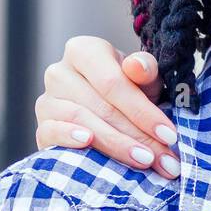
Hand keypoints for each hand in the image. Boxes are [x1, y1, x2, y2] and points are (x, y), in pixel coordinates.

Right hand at [35, 36, 179, 177]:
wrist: (109, 110)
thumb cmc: (130, 89)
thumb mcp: (144, 78)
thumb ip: (145, 70)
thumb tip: (137, 67)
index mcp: (85, 51)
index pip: (114, 82)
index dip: (143, 110)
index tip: (169, 134)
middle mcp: (59, 72)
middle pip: (102, 106)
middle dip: (138, 135)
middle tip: (164, 158)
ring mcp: (47, 99)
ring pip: (81, 121)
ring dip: (116, 144)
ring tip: (144, 160)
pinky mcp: (41, 125)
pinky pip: (51, 132)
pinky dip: (69, 139)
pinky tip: (88, 144)